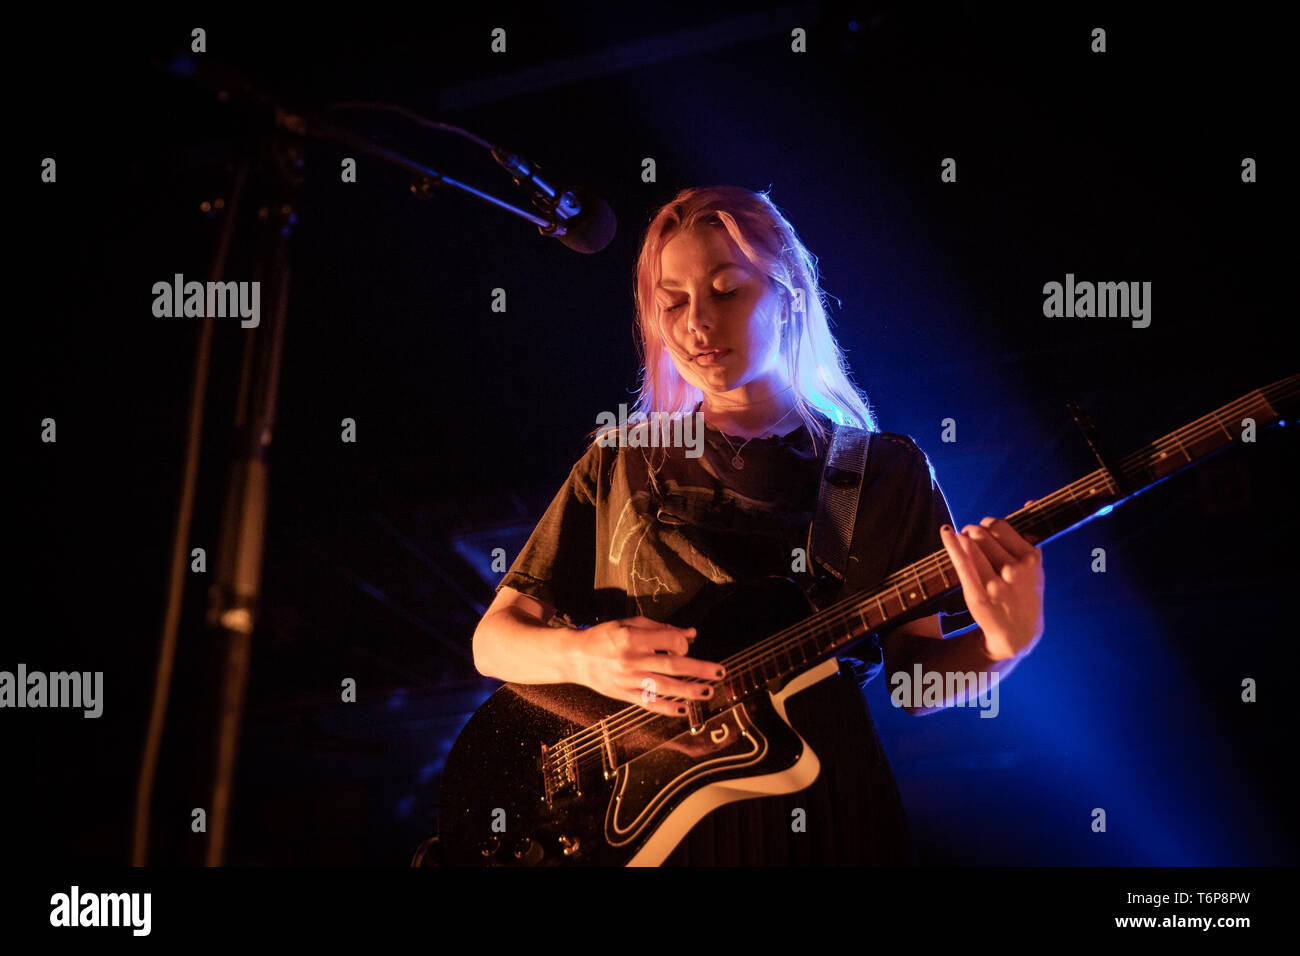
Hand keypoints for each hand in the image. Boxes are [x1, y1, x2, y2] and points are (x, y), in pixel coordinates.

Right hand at [572, 616, 724, 717]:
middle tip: (720, 673)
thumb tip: (691, 633)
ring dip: (689, 690)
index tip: (686, 645)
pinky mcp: (623, 694)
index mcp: (632, 637)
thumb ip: (661, 628)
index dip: (683, 643)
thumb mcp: (630, 624)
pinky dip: (666, 708)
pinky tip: (683, 710)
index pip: (668, 641)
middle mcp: (631, 660)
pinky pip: (648, 703)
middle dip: (699, 669)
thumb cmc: (604, 636)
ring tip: (708, 692)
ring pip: (664, 687)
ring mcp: (627, 679)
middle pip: (672, 665)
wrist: (576, 657)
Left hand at [940, 499, 1044, 660]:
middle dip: (972, 531)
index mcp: (1031, 559)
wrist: (1018, 633)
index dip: (988, 525)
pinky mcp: (978, 596)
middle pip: (982, 534)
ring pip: (970, 545)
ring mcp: (997, 584)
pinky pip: (962, 563)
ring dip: (962, 539)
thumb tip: (1030, 501)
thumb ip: (1030, 534)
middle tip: (971, 537)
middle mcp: (1015, 570)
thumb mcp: (1036, 566)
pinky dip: (951, 544)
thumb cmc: (1024, 593)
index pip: (999, 526)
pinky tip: (946, 532)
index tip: (985, 530)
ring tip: (963, 542)